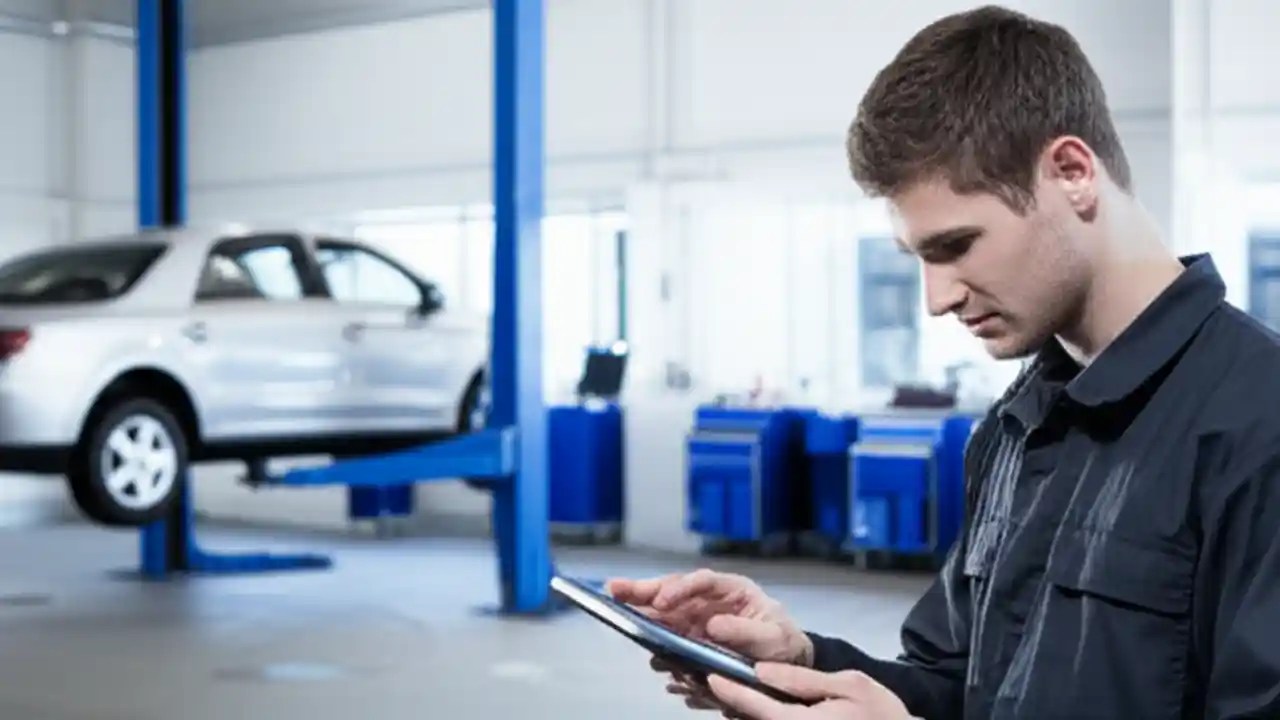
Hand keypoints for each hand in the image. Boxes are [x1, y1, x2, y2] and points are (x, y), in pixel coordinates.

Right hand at [607, 569, 812, 664]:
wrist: (784, 663)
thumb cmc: (783, 643)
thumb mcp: (773, 638)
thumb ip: (746, 631)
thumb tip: (713, 625)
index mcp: (732, 590)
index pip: (703, 581)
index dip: (680, 588)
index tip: (662, 601)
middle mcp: (708, 601)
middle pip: (672, 590)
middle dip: (644, 589)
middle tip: (614, 588)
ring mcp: (696, 620)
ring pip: (662, 613)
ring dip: (641, 614)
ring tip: (620, 614)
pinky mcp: (688, 640)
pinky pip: (666, 639)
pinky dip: (654, 642)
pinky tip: (645, 648)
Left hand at [708, 663, 910, 718]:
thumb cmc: (880, 712)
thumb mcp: (848, 685)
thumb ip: (801, 681)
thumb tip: (760, 671)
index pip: (755, 707)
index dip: (730, 691)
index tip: (710, 676)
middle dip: (728, 703)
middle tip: (705, 680)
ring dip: (737, 713)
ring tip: (720, 693)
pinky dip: (753, 719)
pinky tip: (745, 708)